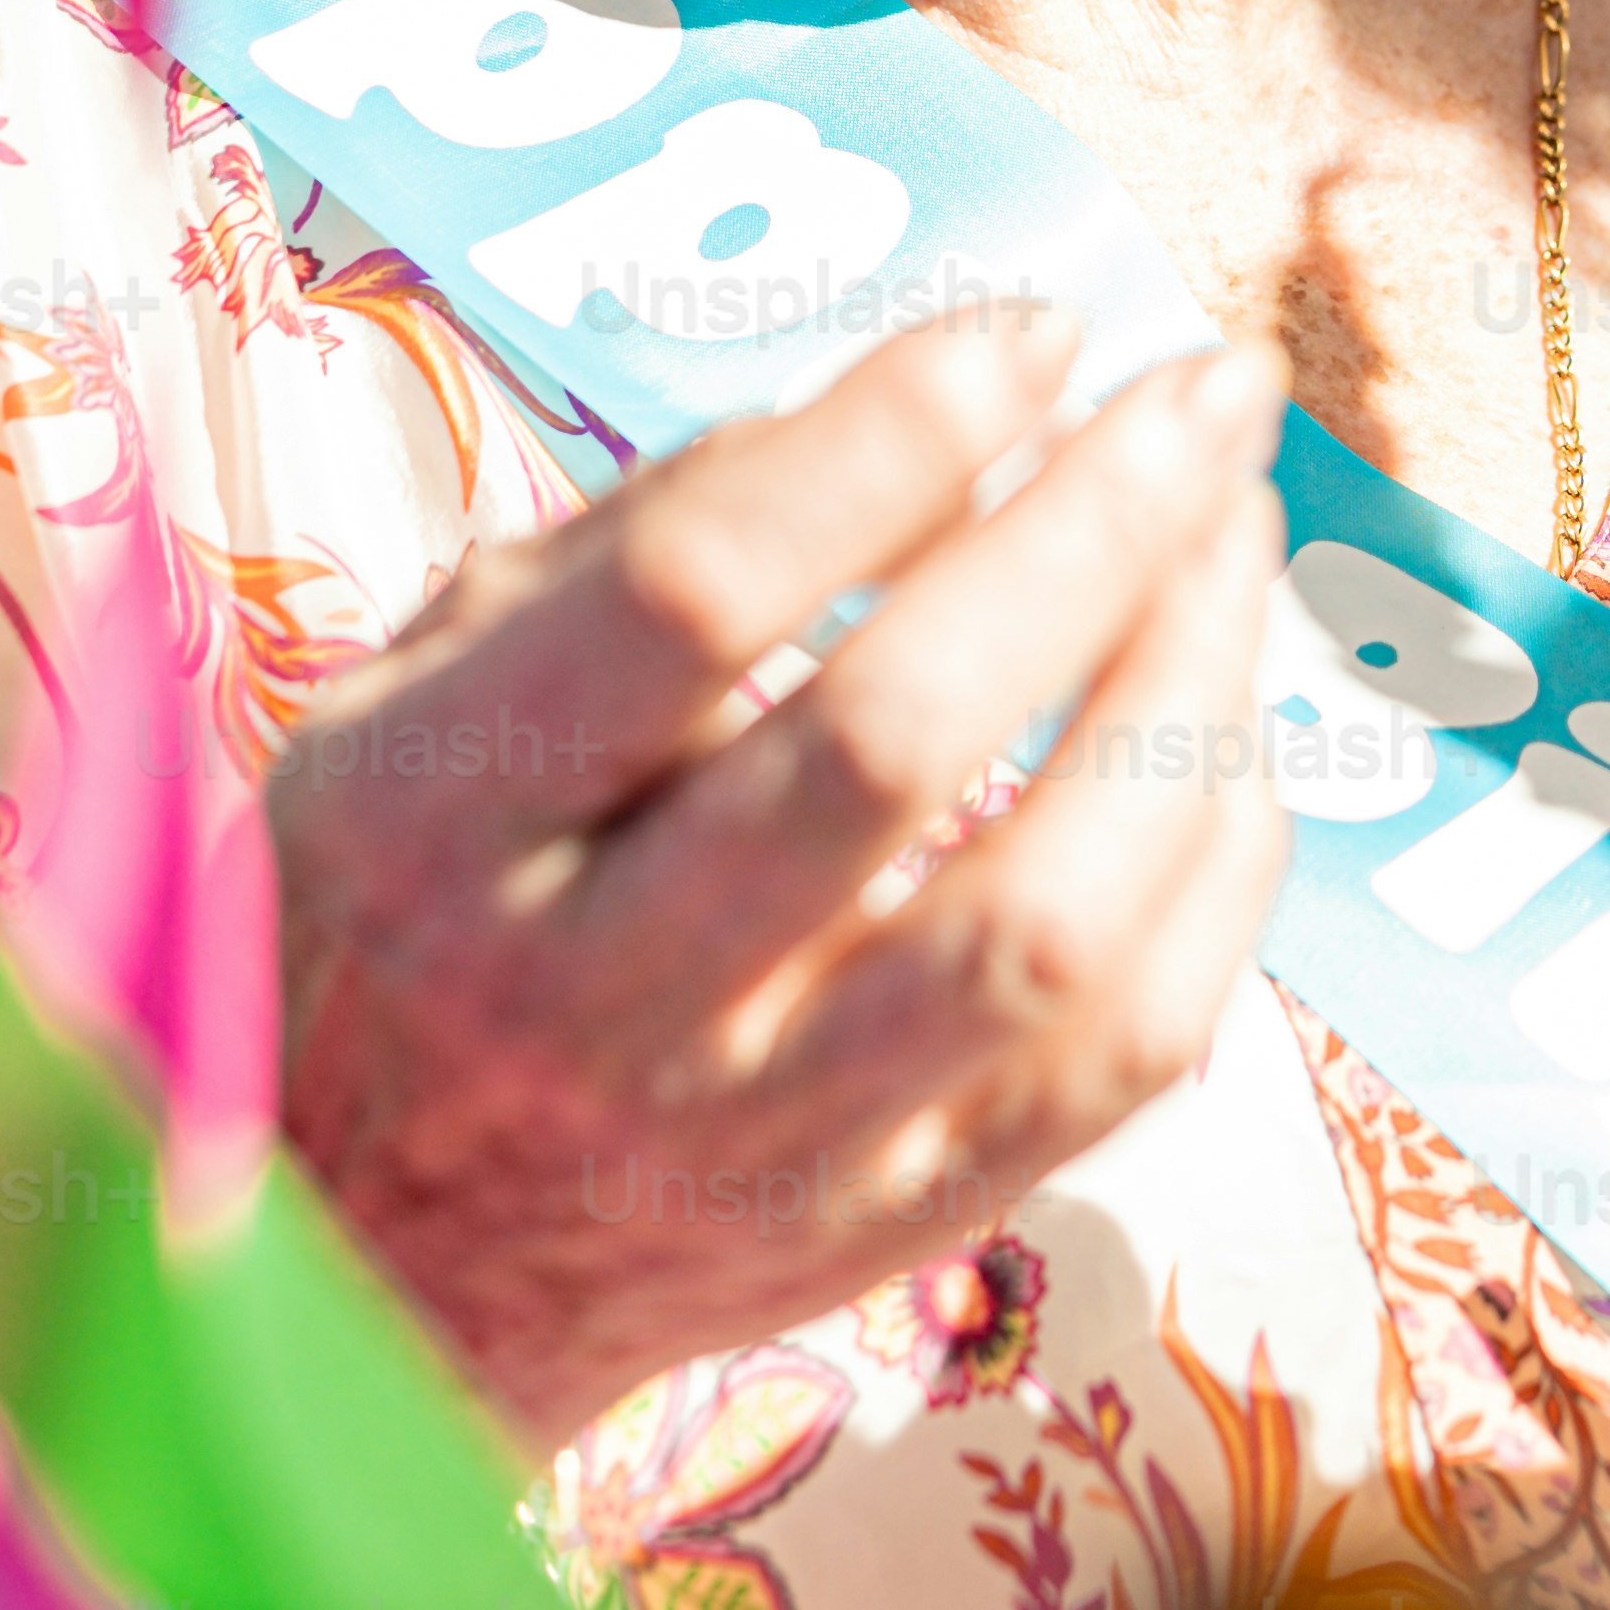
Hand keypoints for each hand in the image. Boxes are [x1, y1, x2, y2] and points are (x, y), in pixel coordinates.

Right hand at [271, 306, 1287, 1448]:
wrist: (374, 1279)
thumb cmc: (407, 911)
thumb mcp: (415, 693)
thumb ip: (635, 544)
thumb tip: (925, 411)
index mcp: (434, 819)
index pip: (688, 597)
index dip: (886, 438)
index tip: (1027, 329)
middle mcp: (587, 998)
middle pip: (892, 744)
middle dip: (1091, 531)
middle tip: (1202, 390)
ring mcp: (753, 1137)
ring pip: (1044, 922)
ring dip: (1184, 697)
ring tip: (1234, 540)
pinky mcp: (891, 1226)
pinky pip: (1121, 1059)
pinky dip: (1211, 876)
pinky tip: (1226, 737)